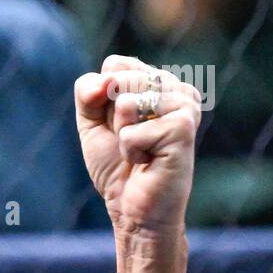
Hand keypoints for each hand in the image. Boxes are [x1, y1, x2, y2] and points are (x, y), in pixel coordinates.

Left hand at [74, 56, 201, 272]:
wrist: (133, 207)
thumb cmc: (116, 165)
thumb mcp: (91, 122)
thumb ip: (88, 92)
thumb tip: (107, 81)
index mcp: (156, 80)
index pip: (113, 64)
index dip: (101, 97)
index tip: (115, 123)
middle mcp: (175, 86)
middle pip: (119, 78)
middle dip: (110, 117)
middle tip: (129, 140)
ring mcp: (184, 105)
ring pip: (125, 101)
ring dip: (122, 134)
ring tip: (141, 150)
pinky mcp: (184, 127)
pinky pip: (132, 131)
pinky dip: (131, 151)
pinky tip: (150, 160)